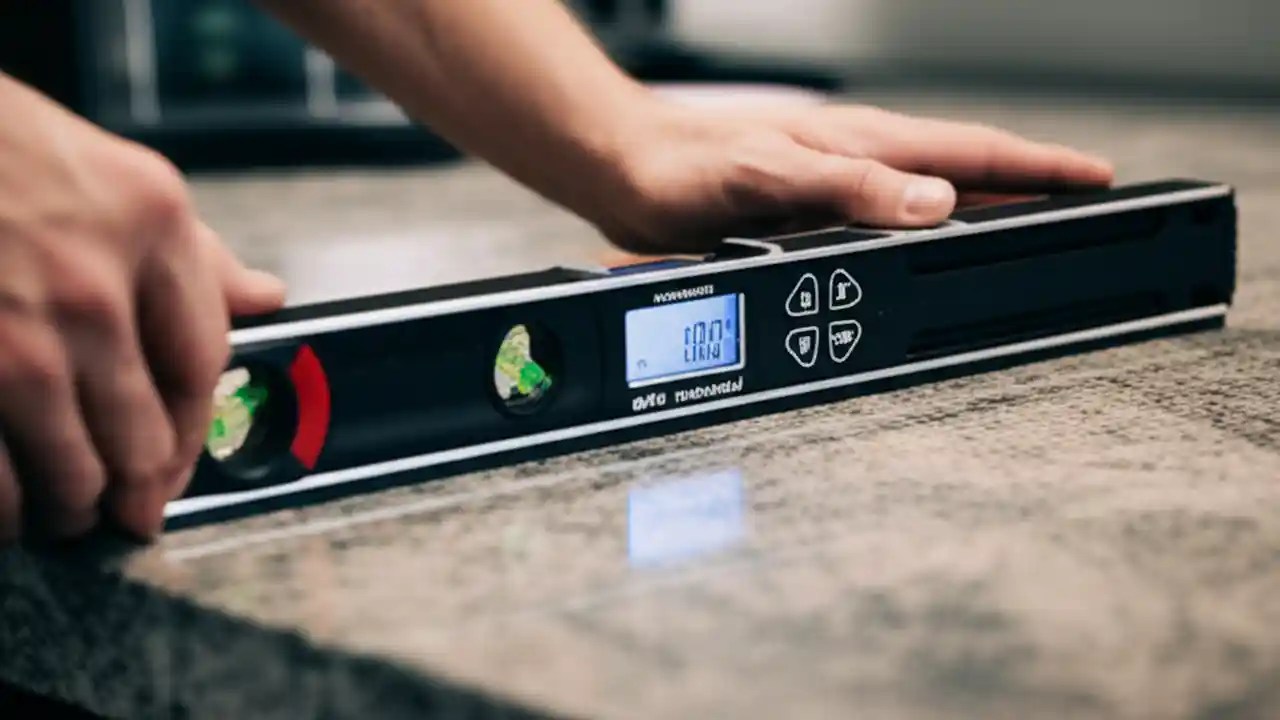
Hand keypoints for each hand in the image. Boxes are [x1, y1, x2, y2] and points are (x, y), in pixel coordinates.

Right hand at [0, 76, 285, 544]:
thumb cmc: (3, 148)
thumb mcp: (118, 176)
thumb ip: (194, 250)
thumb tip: (265, 298)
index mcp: (152, 230)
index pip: (203, 367)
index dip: (193, 439)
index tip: (176, 471)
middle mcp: (92, 288)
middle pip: (143, 439)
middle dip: (135, 493)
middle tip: (125, 512)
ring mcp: (15, 336)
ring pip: (71, 475)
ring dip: (70, 512)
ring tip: (61, 516)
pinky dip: (5, 513)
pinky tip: (6, 512)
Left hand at [594, 101, 1114, 252]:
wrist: (627, 169)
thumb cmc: (686, 167)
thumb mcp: (770, 176)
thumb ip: (848, 189)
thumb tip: (934, 205)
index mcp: (860, 144)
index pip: (970, 154)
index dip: (1037, 168)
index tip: (1094, 178)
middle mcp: (856, 158)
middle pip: (963, 170)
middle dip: (1028, 184)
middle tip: (1082, 200)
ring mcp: (836, 180)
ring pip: (929, 192)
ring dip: (982, 203)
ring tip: (1026, 222)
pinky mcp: (810, 203)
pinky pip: (888, 213)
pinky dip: (926, 223)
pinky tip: (929, 238)